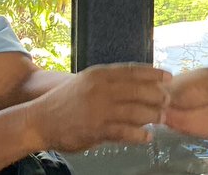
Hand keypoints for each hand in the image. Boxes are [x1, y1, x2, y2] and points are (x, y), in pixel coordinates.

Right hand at [25, 64, 170, 151]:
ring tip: (161, 118)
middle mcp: (101, 89)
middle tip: (168, 100)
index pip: (134, 70)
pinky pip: (124, 132)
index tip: (169, 76)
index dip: (154, 73)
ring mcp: (99, 109)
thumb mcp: (87, 81)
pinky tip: (147, 137)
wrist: (38, 120)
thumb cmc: (66, 101)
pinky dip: (139, 135)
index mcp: (99, 74)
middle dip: (158, 95)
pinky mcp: (96, 129)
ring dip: (152, 115)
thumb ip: (109, 81)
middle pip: (140, 90)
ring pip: (136, 111)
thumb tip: (139, 81)